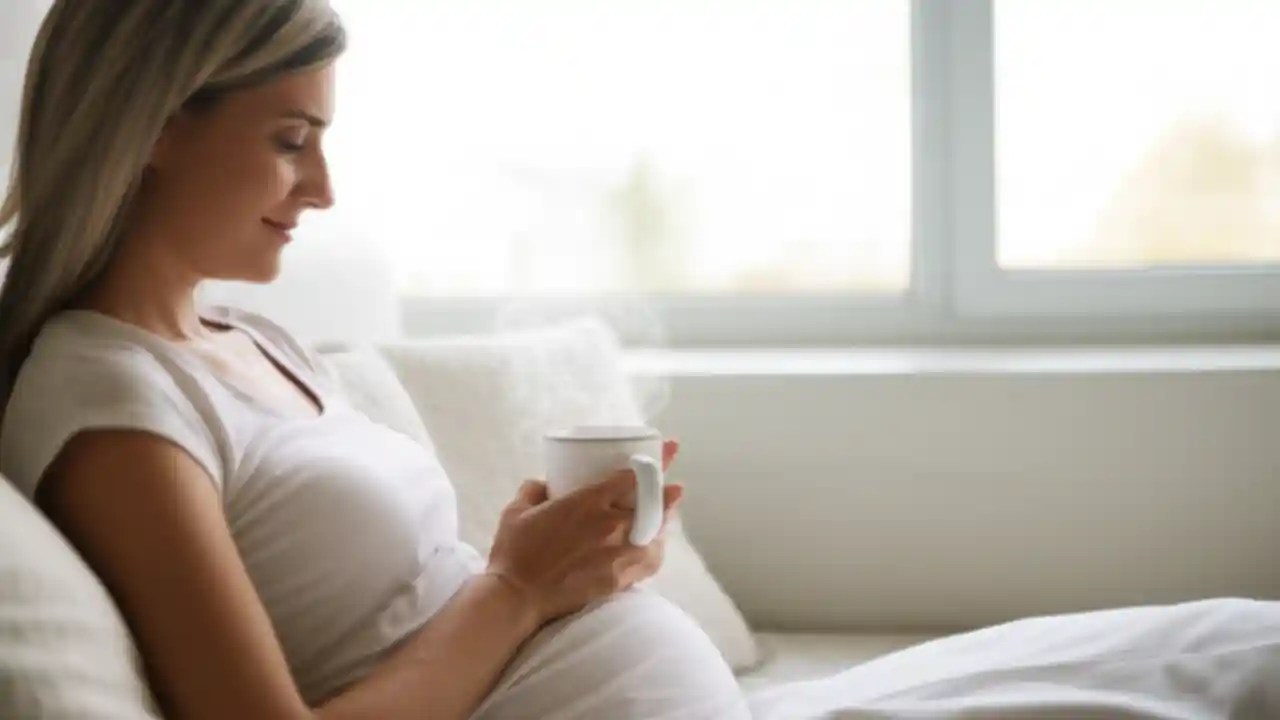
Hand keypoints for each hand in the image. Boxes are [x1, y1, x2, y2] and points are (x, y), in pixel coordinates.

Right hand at [485, 440, 684, 625]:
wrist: (518, 596)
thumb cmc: (515, 551)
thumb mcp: (517, 510)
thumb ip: (534, 490)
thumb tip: (544, 484)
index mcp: (588, 502)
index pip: (631, 478)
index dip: (653, 463)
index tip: (667, 452)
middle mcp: (610, 525)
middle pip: (652, 504)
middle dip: (667, 492)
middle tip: (677, 486)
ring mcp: (618, 553)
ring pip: (656, 533)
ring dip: (665, 521)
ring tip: (669, 514)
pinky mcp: (619, 579)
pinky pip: (649, 561)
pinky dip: (656, 549)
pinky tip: (656, 545)